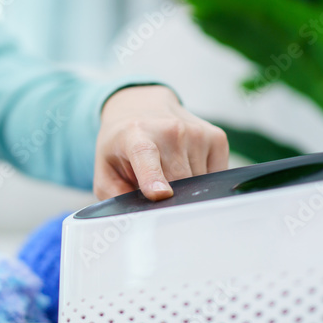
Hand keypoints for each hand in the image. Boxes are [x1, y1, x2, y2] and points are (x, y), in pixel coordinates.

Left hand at [94, 85, 228, 201]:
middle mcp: (170, 130)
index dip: (153, 177)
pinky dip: (202, 179)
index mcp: (135, 135)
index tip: (159, 195)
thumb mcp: (106, 168)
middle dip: (170, 196)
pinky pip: (214, 176)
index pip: (146, 156)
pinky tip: (186, 165)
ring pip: (198, 183)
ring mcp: (196, 133)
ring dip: (185, 187)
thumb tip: (138, 217)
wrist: (142, 105)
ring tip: (168, 169)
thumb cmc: (123, 143)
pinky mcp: (216, 138)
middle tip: (155, 188)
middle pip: (179, 182)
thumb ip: (116, 195)